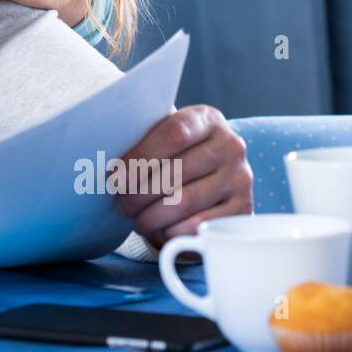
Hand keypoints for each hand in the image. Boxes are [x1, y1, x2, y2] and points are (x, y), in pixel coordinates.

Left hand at [114, 105, 252, 249]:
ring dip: (151, 216)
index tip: (115, 177)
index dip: (139, 158)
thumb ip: (141, 141)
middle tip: (121, 205)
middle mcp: (231, 145)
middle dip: (138, 194)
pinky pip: (199, 226)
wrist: (210, 178)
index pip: (173, 134)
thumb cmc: (173, 157)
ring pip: (184, 202)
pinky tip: (159, 230)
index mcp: (207, 119)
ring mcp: (240, 178)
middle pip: (175, 172)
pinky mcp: (244, 209)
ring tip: (136, 219)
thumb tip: (107, 165)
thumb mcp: (162, 140)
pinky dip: (172, 232)